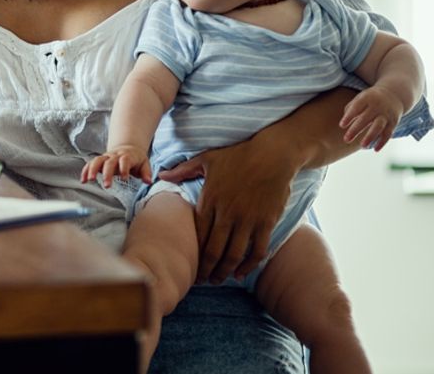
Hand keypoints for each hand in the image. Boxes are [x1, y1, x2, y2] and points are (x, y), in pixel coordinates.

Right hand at [80, 146, 151, 187]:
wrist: (127, 148)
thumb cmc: (136, 159)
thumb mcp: (144, 163)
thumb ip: (146, 172)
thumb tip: (148, 181)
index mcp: (127, 156)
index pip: (125, 160)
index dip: (124, 168)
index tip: (124, 178)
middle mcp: (114, 156)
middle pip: (109, 162)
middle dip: (107, 173)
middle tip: (107, 186)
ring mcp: (105, 157)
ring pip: (97, 160)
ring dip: (93, 170)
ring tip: (90, 180)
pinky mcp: (99, 160)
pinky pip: (90, 164)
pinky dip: (85, 171)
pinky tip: (83, 180)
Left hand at [157, 135, 294, 284]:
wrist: (272, 154)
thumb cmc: (238, 155)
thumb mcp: (206, 159)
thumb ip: (182, 170)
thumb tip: (161, 175)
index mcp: (210, 200)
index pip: (197, 234)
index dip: (192, 253)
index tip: (188, 265)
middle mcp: (227, 213)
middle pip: (213, 250)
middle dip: (206, 269)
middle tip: (201, 281)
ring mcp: (248, 219)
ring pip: (234, 254)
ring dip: (224, 271)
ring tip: (218, 280)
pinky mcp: (266, 223)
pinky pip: (257, 250)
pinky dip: (249, 265)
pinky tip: (240, 273)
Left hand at [339, 87, 403, 151]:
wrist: (394, 95)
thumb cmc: (370, 99)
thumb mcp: (360, 98)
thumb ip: (350, 109)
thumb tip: (343, 124)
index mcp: (367, 98)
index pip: (356, 107)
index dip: (349, 116)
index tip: (341, 125)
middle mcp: (377, 106)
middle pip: (366, 118)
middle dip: (356, 129)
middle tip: (346, 140)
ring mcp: (386, 114)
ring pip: (378, 126)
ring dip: (370, 136)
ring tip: (362, 145)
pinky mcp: (393, 122)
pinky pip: (388, 133)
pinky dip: (382, 142)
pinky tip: (375, 150)